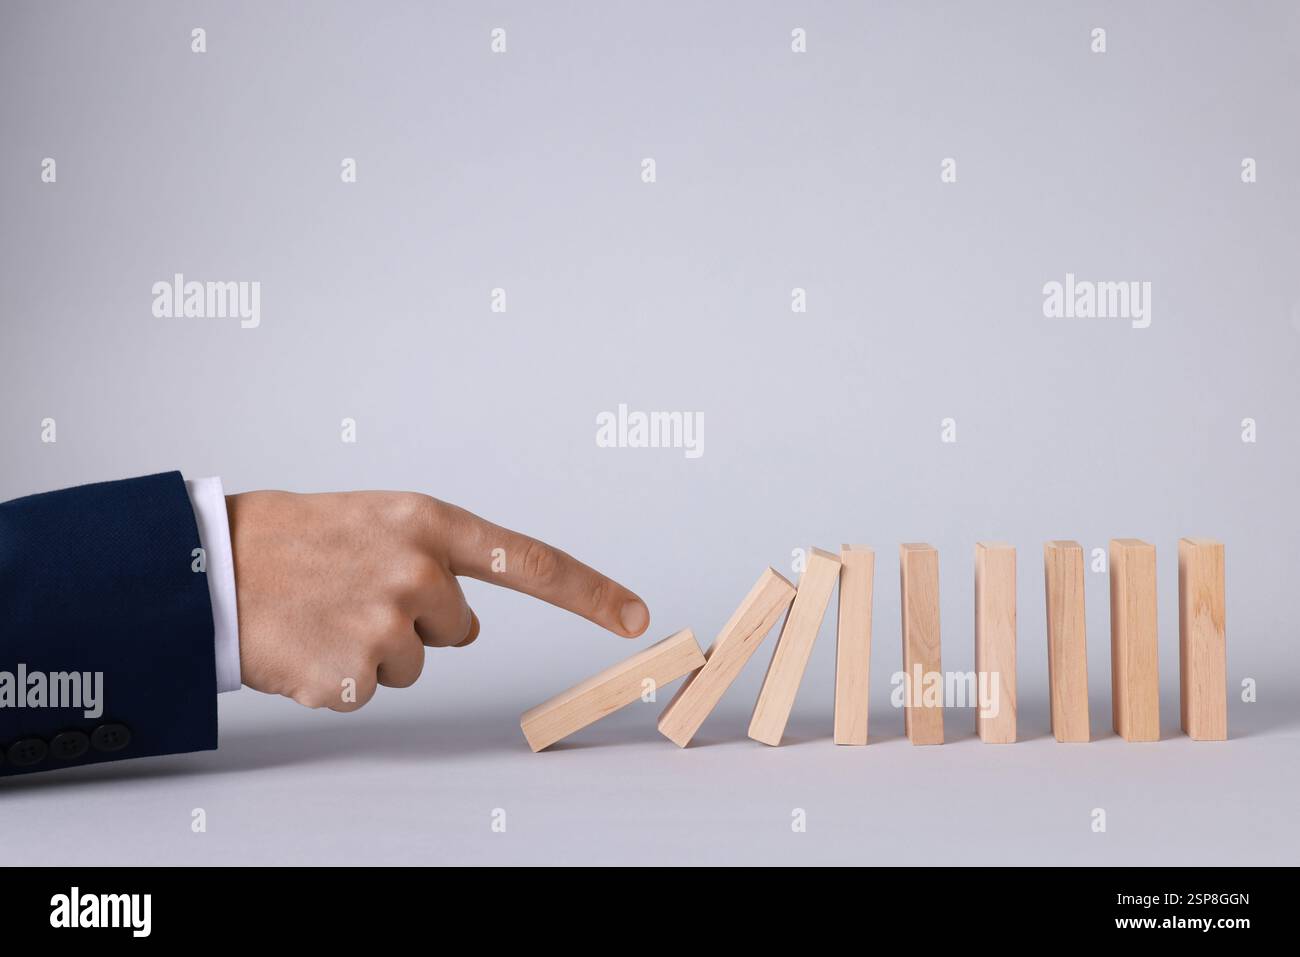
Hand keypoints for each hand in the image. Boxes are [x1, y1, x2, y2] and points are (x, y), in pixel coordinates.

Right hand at [225, 491, 649, 710]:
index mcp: (429, 523)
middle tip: (355, 592)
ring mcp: (386, 624)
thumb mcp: (378, 522)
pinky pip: (373, 689)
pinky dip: (343, 676)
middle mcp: (418, 570)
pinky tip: (310, 642)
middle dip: (418, 621)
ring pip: (416, 664)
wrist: (214, 564)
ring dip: (377, 650)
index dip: (589, 592)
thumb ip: (435, 556)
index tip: (637, 616)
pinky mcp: (352, 674)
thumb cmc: (300, 540)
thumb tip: (467, 618)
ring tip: (327, 614)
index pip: (528, 562)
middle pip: (460, 629)